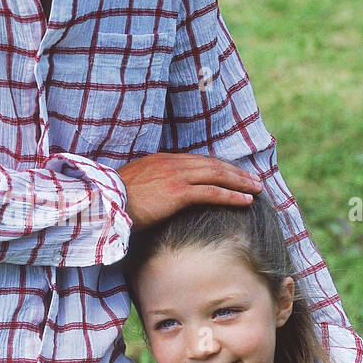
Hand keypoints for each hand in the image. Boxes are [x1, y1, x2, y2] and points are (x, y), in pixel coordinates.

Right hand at [118, 153, 261, 229]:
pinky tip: (245, 200)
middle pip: (212, 164)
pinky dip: (232, 195)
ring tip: (256, 188)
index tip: (231, 173)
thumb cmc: (114, 200)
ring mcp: (176, 176)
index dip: (218, 167)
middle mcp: (172, 163)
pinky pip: (212, 192)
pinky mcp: (179, 192)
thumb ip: (151, 185)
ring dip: (240, 182)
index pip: (197, 161)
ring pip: (217, 175)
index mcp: (162, 160)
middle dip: (236, 172)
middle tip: (253, 179)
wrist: (105, 203)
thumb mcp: (135, 185)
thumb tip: (158, 196)